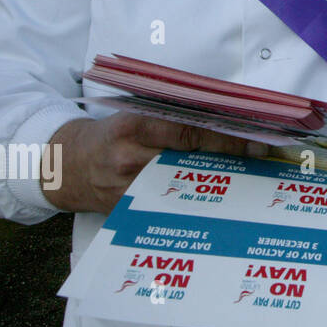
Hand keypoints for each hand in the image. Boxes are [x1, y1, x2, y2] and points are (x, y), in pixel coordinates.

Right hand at [43, 112, 268, 214]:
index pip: (188, 132)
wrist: (67, 165)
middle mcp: (130, 158)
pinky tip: (217, 202)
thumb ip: (172, 115)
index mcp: (134, 127)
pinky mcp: (127, 212)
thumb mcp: (135, 114)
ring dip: (217, 186)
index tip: (255, 143)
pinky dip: (194, 205)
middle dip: (228, 163)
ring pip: (184, 190)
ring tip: (245, 180)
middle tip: (258, 162)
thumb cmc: (111, 133)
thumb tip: (224, 116)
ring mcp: (128, 189)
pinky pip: (168, 209)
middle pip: (192, 163)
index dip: (225, 139)